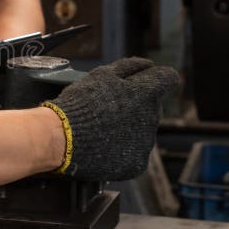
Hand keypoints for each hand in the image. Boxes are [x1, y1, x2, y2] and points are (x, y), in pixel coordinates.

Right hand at [42, 57, 179, 180]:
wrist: (61, 138)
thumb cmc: (79, 104)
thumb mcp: (102, 75)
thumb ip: (130, 67)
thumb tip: (149, 65)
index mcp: (146, 93)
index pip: (167, 78)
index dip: (156, 77)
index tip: (146, 81)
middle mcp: (152, 118)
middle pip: (153, 107)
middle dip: (137, 105)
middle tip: (109, 109)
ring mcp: (146, 144)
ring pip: (142, 131)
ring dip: (128, 128)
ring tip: (101, 129)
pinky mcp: (137, 164)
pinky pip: (134, 152)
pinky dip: (122, 149)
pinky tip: (103, 145)